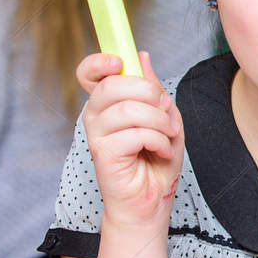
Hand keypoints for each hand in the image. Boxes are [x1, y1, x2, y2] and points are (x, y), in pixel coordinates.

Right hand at [76, 49, 183, 231]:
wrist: (152, 200)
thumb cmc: (155, 161)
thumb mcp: (164, 116)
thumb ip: (152, 87)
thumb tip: (142, 57)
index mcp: (107, 103)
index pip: (88, 73)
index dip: (99, 61)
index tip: (120, 61)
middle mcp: (96, 115)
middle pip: (113, 84)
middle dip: (149, 93)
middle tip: (166, 111)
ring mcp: (96, 134)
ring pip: (127, 109)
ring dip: (159, 121)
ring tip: (169, 135)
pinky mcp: (103, 153)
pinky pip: (134, 134)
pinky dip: (158, 140)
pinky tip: (162, 150)